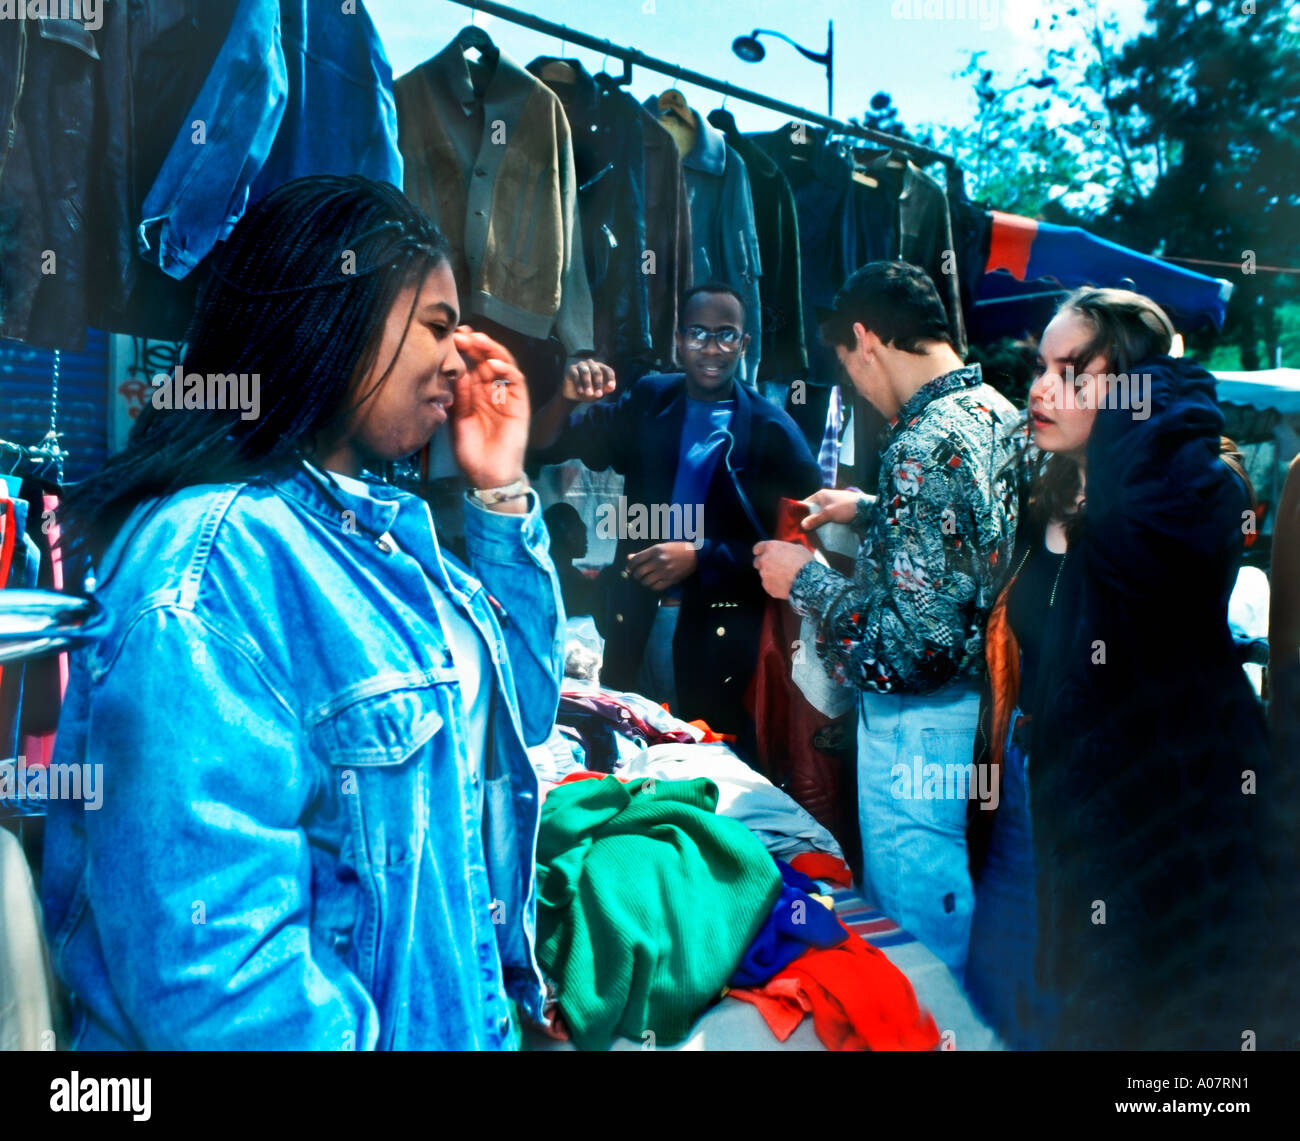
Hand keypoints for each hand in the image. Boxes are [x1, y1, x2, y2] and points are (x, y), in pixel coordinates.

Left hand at [451, 326, 529, 487]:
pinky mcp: (520, 405)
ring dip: (492, 350)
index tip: (451, 337)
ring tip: (478, 340)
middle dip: (475, 344)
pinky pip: (517, 381)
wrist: (490, 477)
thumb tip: (458, 370)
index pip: (471, 365)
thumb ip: (459, 397)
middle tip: (462, 333)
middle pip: (486, 360)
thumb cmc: (472, 453)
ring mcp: (507, 397)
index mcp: (474, 394)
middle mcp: (491, 391)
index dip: (463, 350)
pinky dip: (507, 369)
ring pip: (503, 365)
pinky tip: (493, 363)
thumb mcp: (457, 422)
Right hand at [561, 357, 616, 402]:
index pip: (608, 371)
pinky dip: (579, 384)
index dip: (610, 378)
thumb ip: (605, 390)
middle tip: (599, 395)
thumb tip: (611, 388)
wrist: (574, 396)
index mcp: (601, 368)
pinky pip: (576, 375)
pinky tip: (580, 392)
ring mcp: (581, 365)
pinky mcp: (572, 369)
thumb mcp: (598, 393)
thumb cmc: (589, 392)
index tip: (611, 388)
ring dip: (588, 384)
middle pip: (597, 372)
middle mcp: (592, 364)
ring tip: (589, 394)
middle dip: (598, 384)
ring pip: (586, 373)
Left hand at [626, 542, 697, 591]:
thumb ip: (644, 554)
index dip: (630, 565)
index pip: (636, 559)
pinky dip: (652, 586)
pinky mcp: (671, 580)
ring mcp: (665, 571)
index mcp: (656, 550)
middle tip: (636, 575)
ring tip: (644, 579)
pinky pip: (656, 587)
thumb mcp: (660, 547)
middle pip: (639, 572)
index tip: (629, 568)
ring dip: (643, 581)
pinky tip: (653, 583)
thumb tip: (628, 558)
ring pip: (646, 581)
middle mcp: (659, 561)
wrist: (695, 555)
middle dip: (635, 575)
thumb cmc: (676, 549)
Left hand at [752, 540, 813, 599]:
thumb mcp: (798, 548)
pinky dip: (774, 585)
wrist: (809, 581)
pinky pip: (768, 585)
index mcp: (771, 547)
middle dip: (763, 564)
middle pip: (757, 562)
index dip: (760, 552)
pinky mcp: (767, 586)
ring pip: (764, 574)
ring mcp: (764, 574)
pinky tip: (785, 585)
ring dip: (770, 575)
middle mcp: (764, 560)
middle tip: (774, 567)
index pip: (757, 548)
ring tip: (785, 578)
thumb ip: (786, 548)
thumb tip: (784, 550)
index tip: (762, 554)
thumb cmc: (806, 563)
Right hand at [802, 488, 870, 530]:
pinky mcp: (837, 511)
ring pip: (820, 514)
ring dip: (817, 522)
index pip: (805, 503)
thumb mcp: (828, 513)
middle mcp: (825, 498)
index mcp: (820, 495)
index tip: (796, 523)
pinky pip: (827, 517)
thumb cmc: (845, 507)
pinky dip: (825, 523)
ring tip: (812, 533)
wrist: (865, 508)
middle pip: (812, 510)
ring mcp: (831, 504)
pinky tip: (822, 530)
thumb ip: (815, 519)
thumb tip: (802, 525)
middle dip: (809, 519)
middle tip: (804, 531)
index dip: (800, 512)